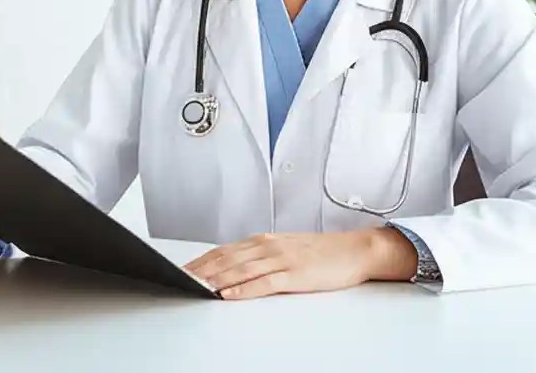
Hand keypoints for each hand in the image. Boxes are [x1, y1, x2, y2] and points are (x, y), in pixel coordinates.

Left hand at [183, 229, 417, 299]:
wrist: (354, 250)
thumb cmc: (321, 252)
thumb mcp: (286, 250)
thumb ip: (261, 256)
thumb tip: (235, 268)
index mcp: (265, 241)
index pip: (225, 250)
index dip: (202, 260)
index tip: (184, 269)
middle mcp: (269, 247)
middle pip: (227, 259)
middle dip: (202, 270)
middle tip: (181, 279)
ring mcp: (282, 260)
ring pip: (241, 270)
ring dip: (217, 280)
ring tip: (197, 287)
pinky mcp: (295, 275)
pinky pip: (265, 282)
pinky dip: (244, 289)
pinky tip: (230, 294)